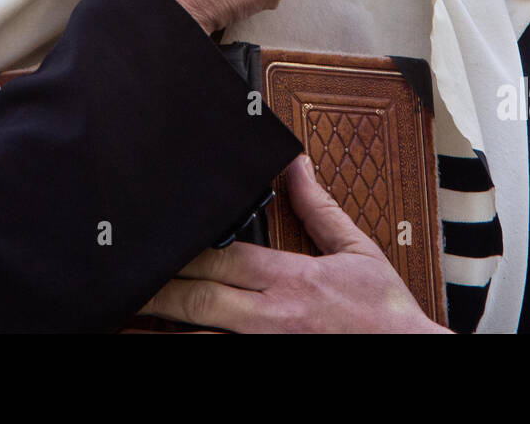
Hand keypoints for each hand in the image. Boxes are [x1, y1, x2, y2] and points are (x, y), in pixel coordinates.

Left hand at [142, 155, 451, 332]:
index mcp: (290, 279)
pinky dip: (188, 348)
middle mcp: (269, 318)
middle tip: (120, 282)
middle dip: (156, 291)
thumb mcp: (358, 250)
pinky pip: (215, 357)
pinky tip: (164, 342)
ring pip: (196, 340)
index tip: (154, 240)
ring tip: (122, 320)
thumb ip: (318, 207)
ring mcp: (263, 348)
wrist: (409, 358)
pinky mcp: (266, 367)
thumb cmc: (384, 313)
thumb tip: (294, 162)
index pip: (220, 259)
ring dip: (159, 330)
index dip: (183, 250)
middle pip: (196, 300)